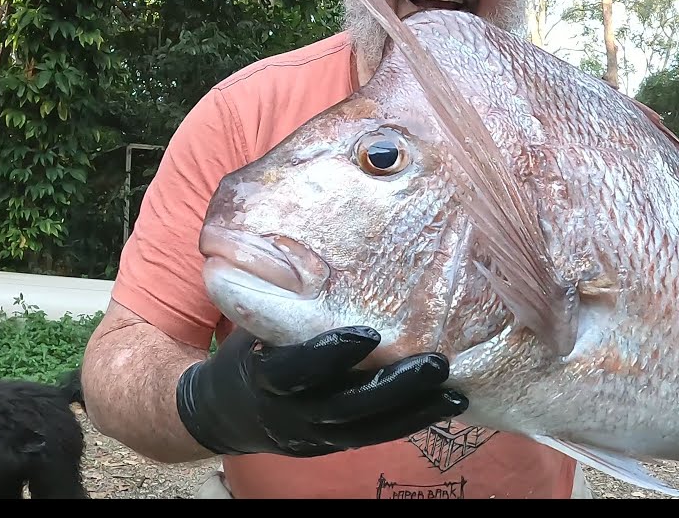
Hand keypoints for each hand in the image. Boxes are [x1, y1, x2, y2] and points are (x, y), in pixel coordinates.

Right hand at [175, 325, 467, 457]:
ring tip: (455, 392)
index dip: (328, 355)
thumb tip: (318, 235)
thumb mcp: (252, 323)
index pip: (293, 371)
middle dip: (392, 387)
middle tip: (436, 364)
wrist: (224, 413)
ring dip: (414, 411)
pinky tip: (447, 403)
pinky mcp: (332, 445)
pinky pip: (374, 436)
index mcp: (260, 378)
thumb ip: (281, 296)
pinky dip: (411, 421)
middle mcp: (286, 414)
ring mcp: (312, 435)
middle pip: (343, 407)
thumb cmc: (248, 348)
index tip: (368, 333)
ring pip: (366, 430)